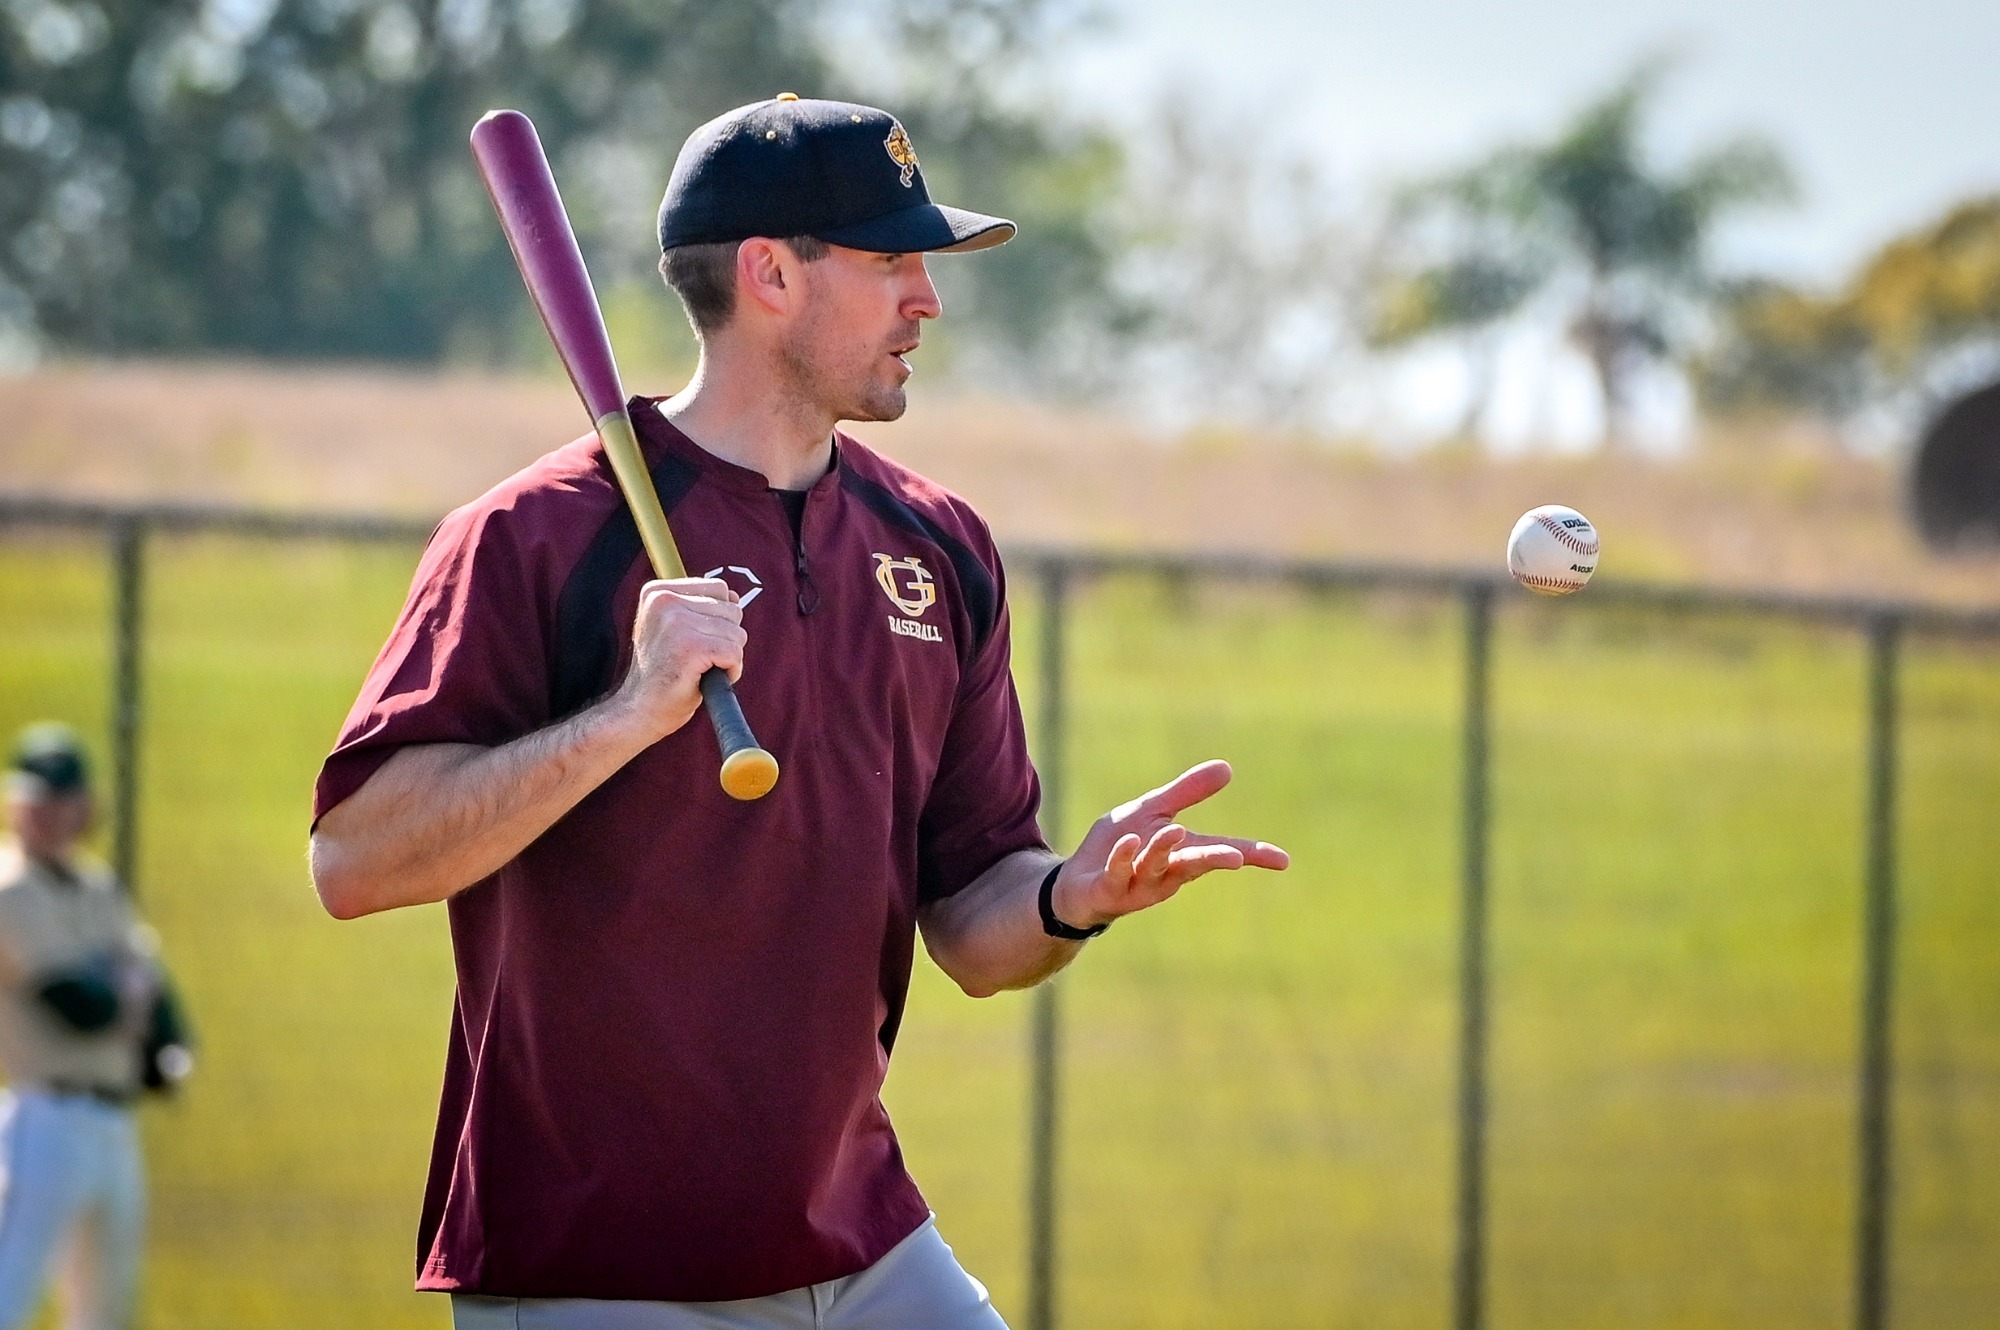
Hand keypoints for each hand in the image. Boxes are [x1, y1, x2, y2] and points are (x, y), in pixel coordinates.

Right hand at [614, 577, 745, 739]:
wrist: (640, 711)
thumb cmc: (664, 672)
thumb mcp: (677, 629)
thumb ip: (703, 608)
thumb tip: (736, 598)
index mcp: (658, 592)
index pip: (719, 589)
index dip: (718, 619)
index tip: (693, 641)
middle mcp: (665, 601)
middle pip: (732, 610)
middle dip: (725, 638)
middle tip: (696, 660)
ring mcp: (677, 623)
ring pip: (737, 633)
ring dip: (728, 657)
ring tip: (698, 670)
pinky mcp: (690, 648)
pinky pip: (735, 653)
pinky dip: (731, 671)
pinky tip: (705, 679)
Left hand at [1052, 760, 1288, 929]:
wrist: (1076, 881)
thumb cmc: (1120, 845)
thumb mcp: (1152, 811)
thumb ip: (1187, 793)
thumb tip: (1227, 768)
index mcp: (1180, 854)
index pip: (1222, 851)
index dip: (1252, 855)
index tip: (1282, 860)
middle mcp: (1165, 872)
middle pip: (1195, 864)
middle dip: (1215, 860)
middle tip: (1237, 858)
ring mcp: (1137, 883)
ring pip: (1156, 867)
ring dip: (1164, 850)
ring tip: (1175, 832)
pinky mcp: (1109, 888)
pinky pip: (1118, 873)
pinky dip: (1124, 857)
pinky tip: (1130, 842)